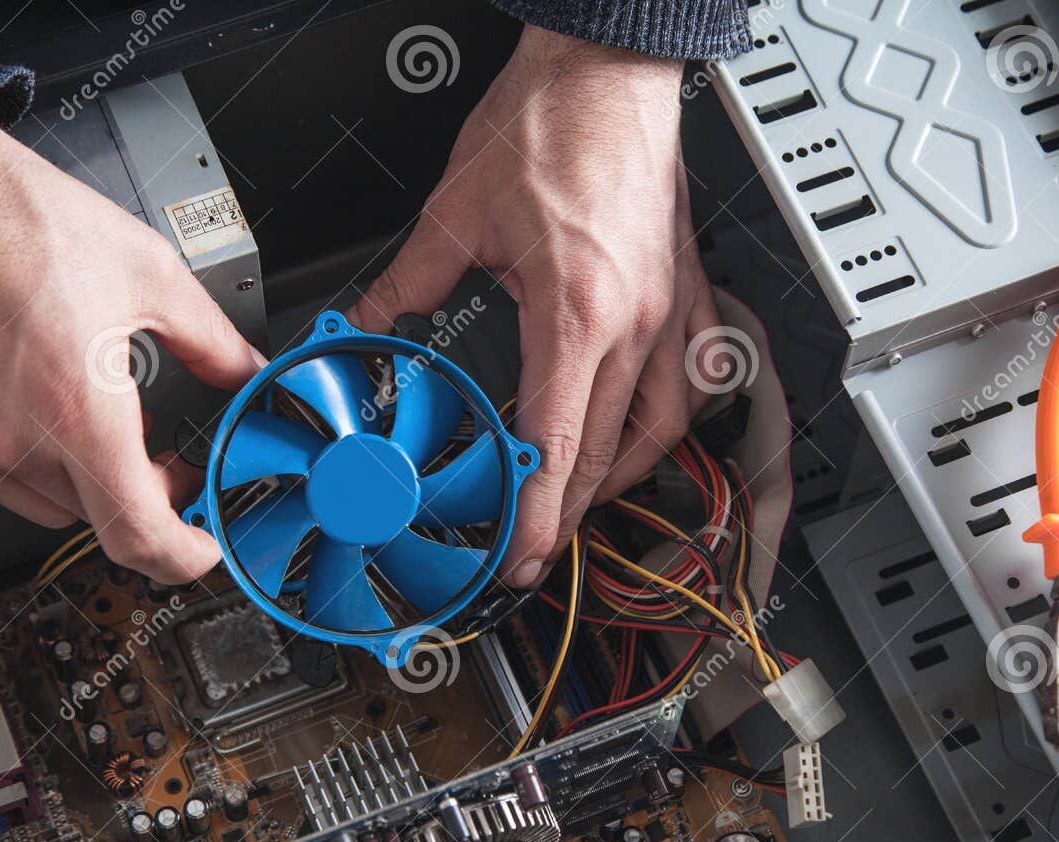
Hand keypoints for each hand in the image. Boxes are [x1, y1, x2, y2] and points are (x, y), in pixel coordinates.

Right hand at [0, 107, 259, 583]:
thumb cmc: (15, 217)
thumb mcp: (149, 273)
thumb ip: (211, 341)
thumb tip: (246, 371)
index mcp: (76, 412)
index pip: (138, 536)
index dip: (181, 555)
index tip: (197, 545)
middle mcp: (7, 442)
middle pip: (93, 512)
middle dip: (130, 486)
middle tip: (146, 442)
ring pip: (33, 499)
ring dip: (66, 471)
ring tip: (72, 404)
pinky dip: (0, 455)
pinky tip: (10, 400)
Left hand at [351, 26, 720, 586]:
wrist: (610, 69)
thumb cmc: (552, 122)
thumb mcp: (457, 210)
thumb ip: (407, 281)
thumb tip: (364, 320)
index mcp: (577, 312)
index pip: (554, 444)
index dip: (537, 515)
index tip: (521, 556)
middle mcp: (634, 321)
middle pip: (608, 451)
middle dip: (571, 512)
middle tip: (538, 546)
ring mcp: (670, 309)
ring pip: (664, 427)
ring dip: (624, 475)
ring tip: (585, 498)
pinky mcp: (684, 290)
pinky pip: (694, 380)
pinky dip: (668, 420)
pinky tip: (644, 429)